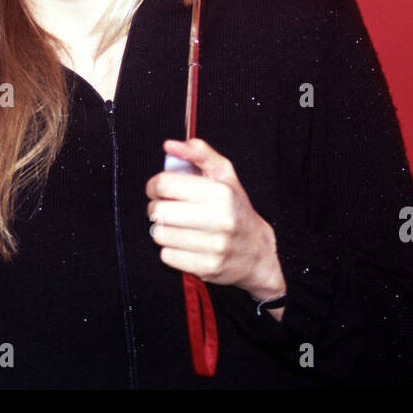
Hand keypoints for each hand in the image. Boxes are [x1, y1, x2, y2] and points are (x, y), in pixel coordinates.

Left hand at [146, 138, 286, 320]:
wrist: (257, 252)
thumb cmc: (236, 209)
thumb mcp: (225, 175)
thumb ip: (199, 153)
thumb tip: (170, 145)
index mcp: (221, 192)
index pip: (165, 184)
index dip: (155, 185)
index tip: (158, 189)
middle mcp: (219, 219)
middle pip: (159, 210)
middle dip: (156, 208)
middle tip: (165, 208)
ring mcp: (214, 245)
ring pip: (160, 234)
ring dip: (163, 230)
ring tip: (176, 226)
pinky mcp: (207, 267)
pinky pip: (167, 256)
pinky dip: (170, 249)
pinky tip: (183, 243)